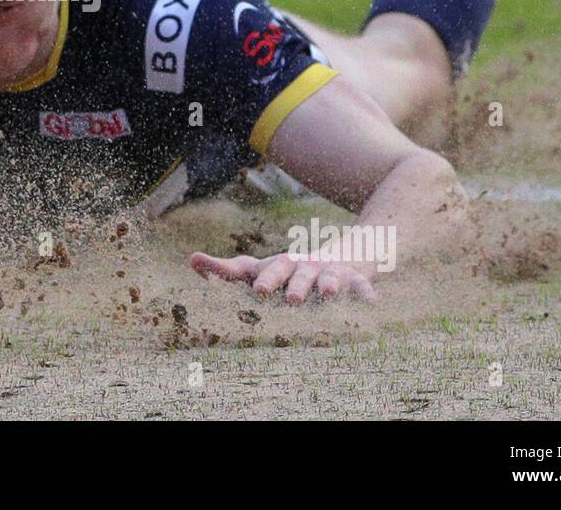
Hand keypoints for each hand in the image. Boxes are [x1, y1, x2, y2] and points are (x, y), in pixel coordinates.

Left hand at [189, 251, 377, 303]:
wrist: (341, 254)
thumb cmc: (289, 270)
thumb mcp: (260, 267)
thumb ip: (228, 268)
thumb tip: (190, 259)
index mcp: (280, 265)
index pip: (268, 270)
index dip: (264, 279)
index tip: (258, 291)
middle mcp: (305, 266)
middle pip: (299, 273)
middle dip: (296, 285)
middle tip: (292, 300)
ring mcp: (331, 272)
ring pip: (330, 278)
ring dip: (329, 285)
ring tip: (329, 295)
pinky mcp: (355, 279)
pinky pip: (362, 286)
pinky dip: (365, 294)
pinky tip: (371, 305)